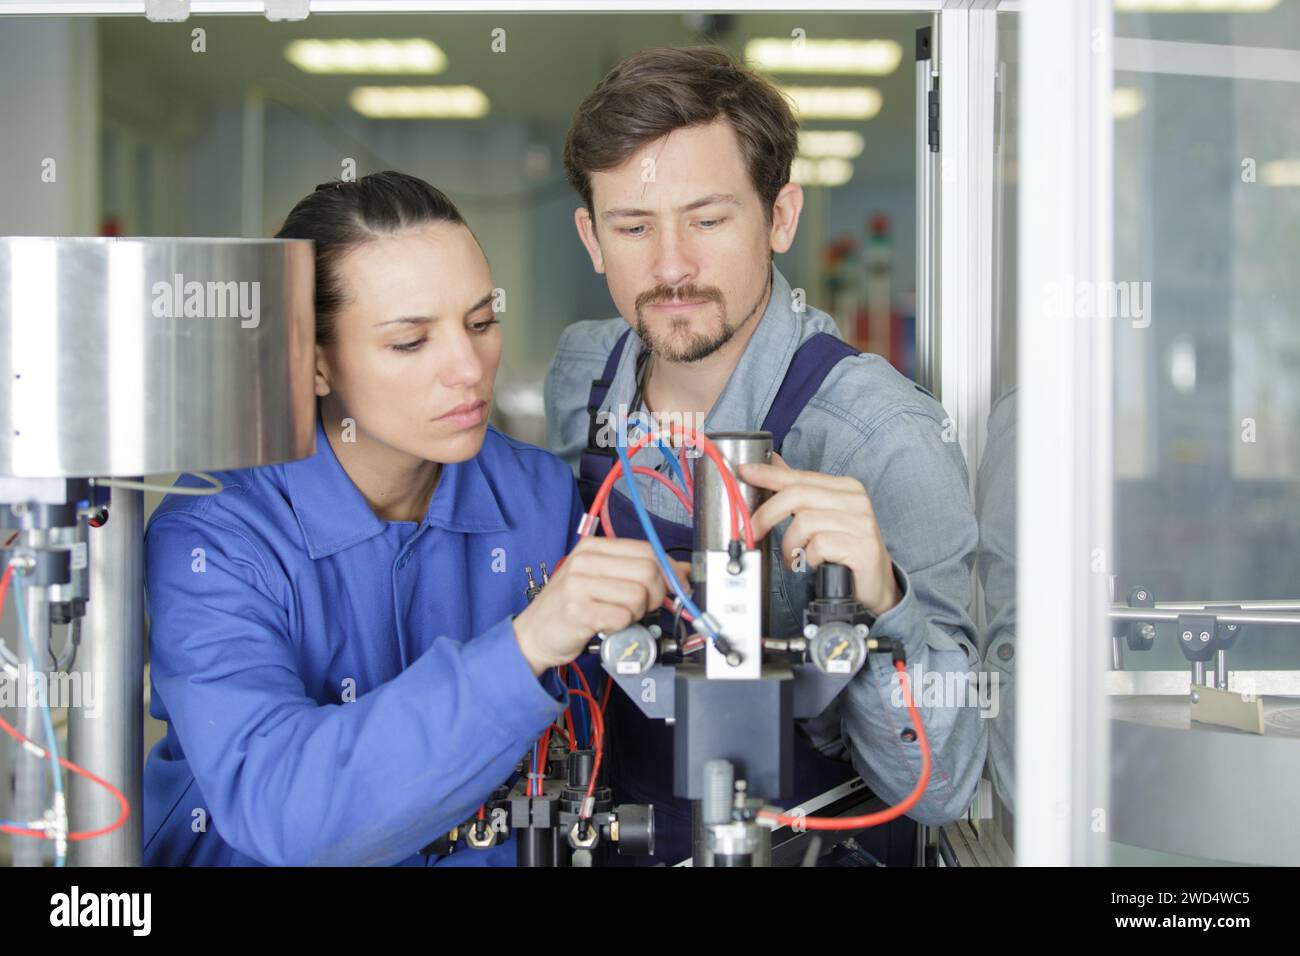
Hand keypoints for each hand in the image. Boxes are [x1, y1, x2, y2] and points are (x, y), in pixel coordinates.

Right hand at [512, 536, 688, 675]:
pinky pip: (622, 618)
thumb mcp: (600, 580)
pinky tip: (605, 626)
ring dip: (636, 614)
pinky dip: (621, 627)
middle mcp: (585, 561)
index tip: (676, 588)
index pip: (647, 550)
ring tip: (617, 616)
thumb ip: (636, 571)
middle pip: (648, 571)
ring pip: (638, 596)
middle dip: (656, 595)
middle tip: (643, 608)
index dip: (670, 571)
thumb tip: (680, 570)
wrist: (532, 635)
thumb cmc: (569, 608)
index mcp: (592, 548)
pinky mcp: (578, 611)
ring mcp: (579, 585)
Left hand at [738, 453, 899, 617]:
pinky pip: (819, 545)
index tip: (744, 472)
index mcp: (845, 488)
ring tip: (793, 558)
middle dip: (767, 514)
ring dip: (790, 545)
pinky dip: (808, 557)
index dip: (769, 475)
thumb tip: (773, 463)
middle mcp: (856, 500)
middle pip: (797, 496)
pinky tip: (813, 563)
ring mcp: (862, 523)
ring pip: (804, 522)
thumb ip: (799, 491)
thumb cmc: (845, 550)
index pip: (799, 476)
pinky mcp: (863, 547)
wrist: (876, 586)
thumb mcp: (822, 516)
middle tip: (753, 531)